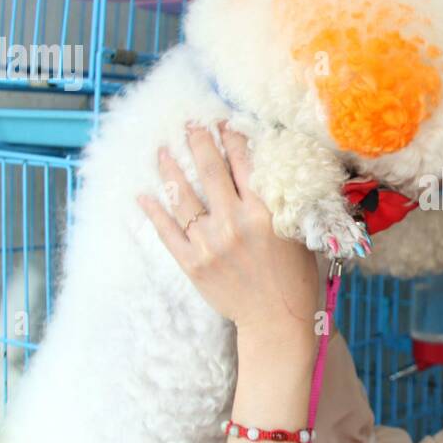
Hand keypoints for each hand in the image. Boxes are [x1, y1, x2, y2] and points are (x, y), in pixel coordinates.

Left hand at [136, 121, 319, 338]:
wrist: (276, 321)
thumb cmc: (295, 277)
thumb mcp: (298, 232)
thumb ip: (282, 202)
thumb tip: (266, 168)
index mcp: (266, 212)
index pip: (244, 162)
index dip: (231, 137)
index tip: (222, 121)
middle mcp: (235, 223)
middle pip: (210, 171)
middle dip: (198, 142)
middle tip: (188, 123)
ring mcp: (210, 243)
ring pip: (183, 196)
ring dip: (171, 169)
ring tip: (162, 150)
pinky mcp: (192, 263)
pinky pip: (167, 231)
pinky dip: (153, 212)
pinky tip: (143, 195)